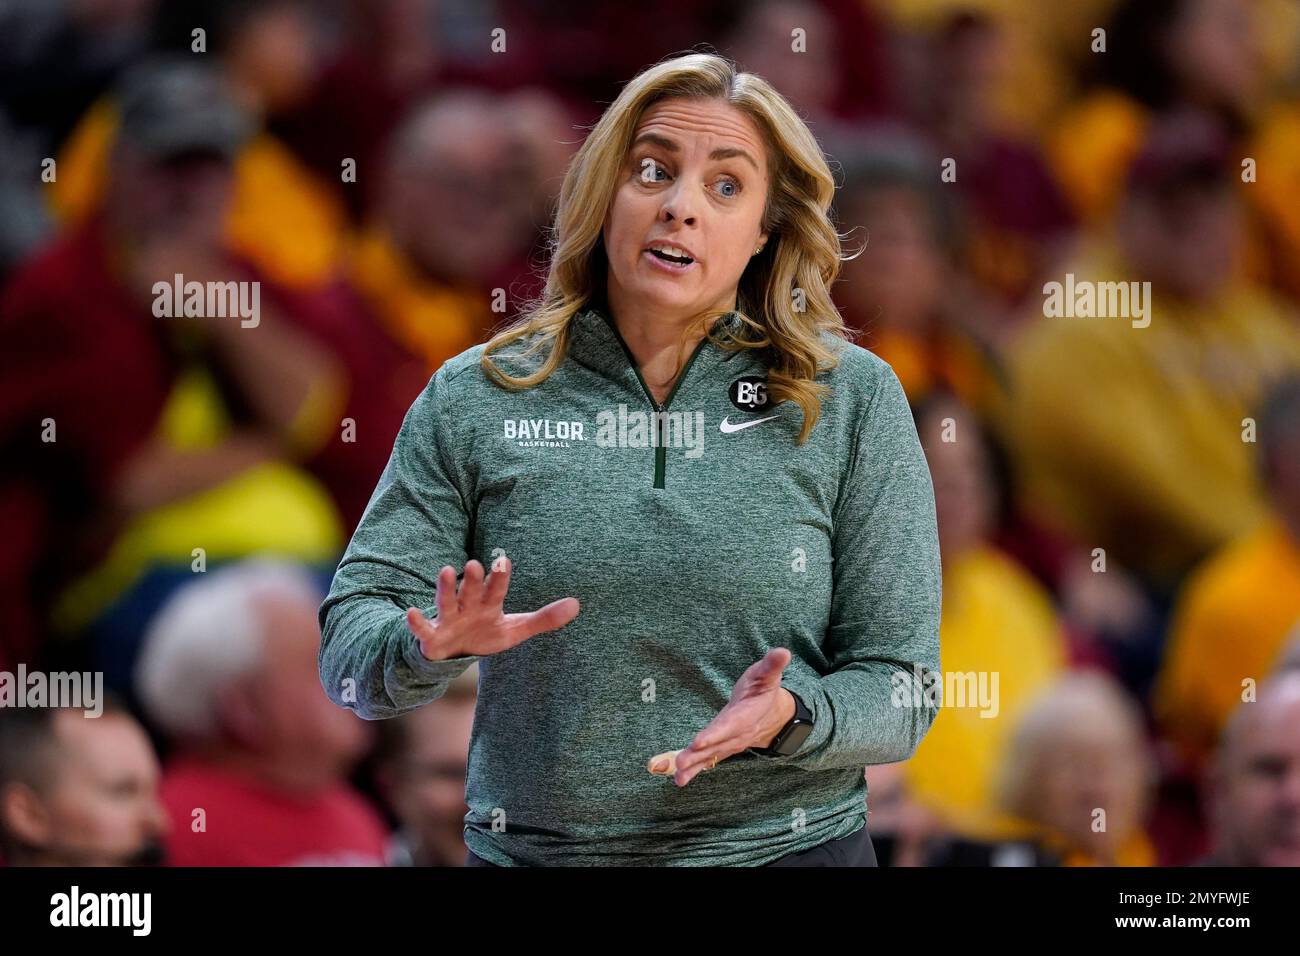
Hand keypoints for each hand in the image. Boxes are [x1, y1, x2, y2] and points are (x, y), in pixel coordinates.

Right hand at [406, 557, 579, 660]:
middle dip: (472, 579)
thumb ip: (544, 618)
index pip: (496, 590)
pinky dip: (416, 623)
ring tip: (446, 570)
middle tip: (474, 563)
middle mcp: (467, 607)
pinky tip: (411, 613)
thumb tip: (577, 604)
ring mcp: (448, 620)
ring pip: (446, 602)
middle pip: (471, 591)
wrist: (455, 653)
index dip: (499, 577)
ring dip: (446, 588)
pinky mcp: (432, 636)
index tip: (504, 560)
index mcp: (488, 605)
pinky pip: (423, 629)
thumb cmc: (486, 634)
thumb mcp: (516, 629)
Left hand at [649, 648, 796, 786]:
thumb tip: (783, 651)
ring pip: (711, 756)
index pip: (729, 725)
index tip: (698, 742)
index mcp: (746, 715)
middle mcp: (738, 734)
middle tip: (680, 762)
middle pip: (716, 745)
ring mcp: (730, 743)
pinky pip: (708, 761)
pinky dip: (694, 770)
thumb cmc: (765, 690)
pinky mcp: (723, 748)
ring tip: (678, 776)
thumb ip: (772, 664)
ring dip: (694, 766)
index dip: (714, 734)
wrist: (776, 715)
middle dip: (698, 754)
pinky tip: (679, 778)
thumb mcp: (768, 675)